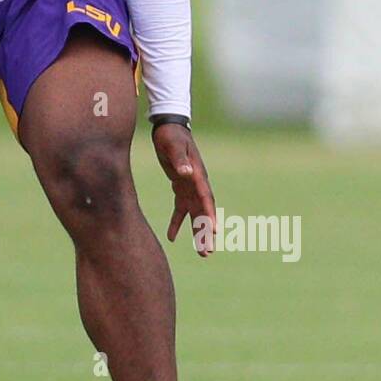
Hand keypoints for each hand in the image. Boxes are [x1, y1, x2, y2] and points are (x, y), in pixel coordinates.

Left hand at [152, 123, 216, 255]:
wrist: (168, 127)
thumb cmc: (171, 135)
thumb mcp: (172, 146)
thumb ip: (179, 160)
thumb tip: (186, 173)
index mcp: (198, 175)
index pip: (206, 198)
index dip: (209, 215)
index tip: (212, 231)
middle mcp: (197, 183)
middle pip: (204, 211)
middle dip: (206, 232)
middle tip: (208, 252)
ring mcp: (190, 186)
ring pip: (195, 214)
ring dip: (198, 232)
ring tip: (202, 253)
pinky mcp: (180, 187)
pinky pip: (180, 209)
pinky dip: (177, 223)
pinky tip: (172, 237)